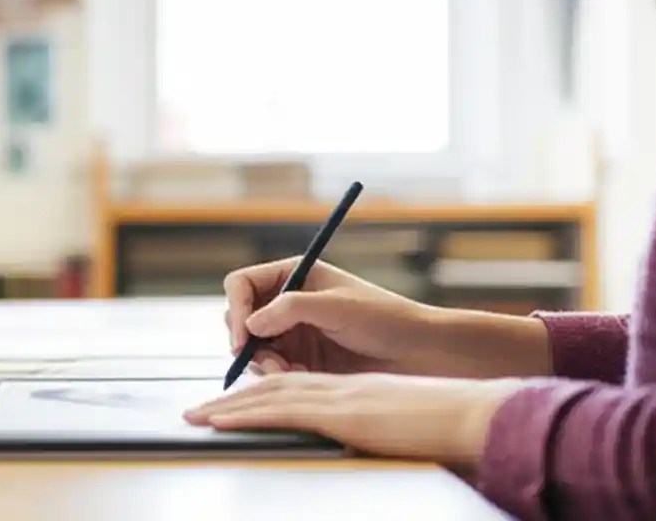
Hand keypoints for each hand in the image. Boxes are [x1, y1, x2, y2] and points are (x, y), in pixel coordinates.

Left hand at [184, 372, 521, 466]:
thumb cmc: (447, 427)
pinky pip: (279, 409)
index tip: (234, 408)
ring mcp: (334, 399)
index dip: (260, 398)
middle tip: (198, 412)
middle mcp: (336, 389)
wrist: (470, 415)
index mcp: (350, 393)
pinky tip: (219, 419)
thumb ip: (373, 431)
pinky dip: (243, 414)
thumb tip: (366, 443)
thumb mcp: (399, 428)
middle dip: (232, 401)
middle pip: (272, 389)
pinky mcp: (336, 413)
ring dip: (227, 407)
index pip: (294, 390)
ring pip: (267, 396)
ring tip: (196, 417)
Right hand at [224, 258, 551, 378]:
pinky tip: (304, 380)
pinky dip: (279, 377)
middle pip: (240, 318)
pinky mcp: (301, 361)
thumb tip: (250, 323)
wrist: (419, 354)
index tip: (243, 336)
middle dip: (247, 342)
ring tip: (291, 375)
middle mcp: (287, 301)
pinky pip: (271, 370)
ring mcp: (292, 332)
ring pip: (252, 348)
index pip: (242, 284)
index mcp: (294, 275)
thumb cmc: (386, 318)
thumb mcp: (337, 306)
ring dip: (264, 363)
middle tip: (267, 362)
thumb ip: (291, 309)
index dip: (236, 308)